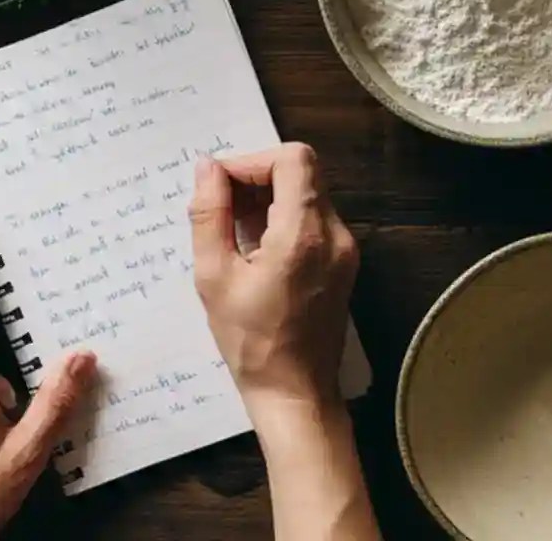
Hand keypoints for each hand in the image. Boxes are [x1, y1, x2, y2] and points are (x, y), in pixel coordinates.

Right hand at [188, 143, 358, 409]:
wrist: (295, 391)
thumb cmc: (250, 341)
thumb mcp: (214, 276)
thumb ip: (208, 215)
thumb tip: (206, 168)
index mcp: (303, 234)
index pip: (292, 158)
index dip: (252, 161)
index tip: (220, 186)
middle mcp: (335, 234)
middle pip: (303, 172)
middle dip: (257, 177)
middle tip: (221, 206)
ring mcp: (345, 249)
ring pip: (309, 193)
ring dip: (269, 198)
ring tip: (233, 230)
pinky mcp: (344, 262)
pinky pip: (315, 219)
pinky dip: (284, 218)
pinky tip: (255, 248)